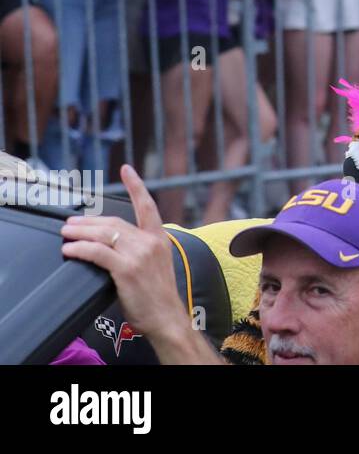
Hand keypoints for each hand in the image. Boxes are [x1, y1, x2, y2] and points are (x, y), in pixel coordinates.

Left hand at [60, 165, 189, 342]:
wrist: (167, 316)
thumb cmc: (158, 295)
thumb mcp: (156, 264)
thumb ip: (139, 250)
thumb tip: (112, 245)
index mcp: (160, 238)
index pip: (147, 205)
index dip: (136, 185)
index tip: (127, 169)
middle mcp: (150, 242)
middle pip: (114, 222)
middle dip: (88, 221)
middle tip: (70, 223)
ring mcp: (139, 254)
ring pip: (103, 234)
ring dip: (79, 232)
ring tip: (65, 234)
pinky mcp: (126, 269)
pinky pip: (97, 252)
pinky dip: (80, 249)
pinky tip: (70, 250)